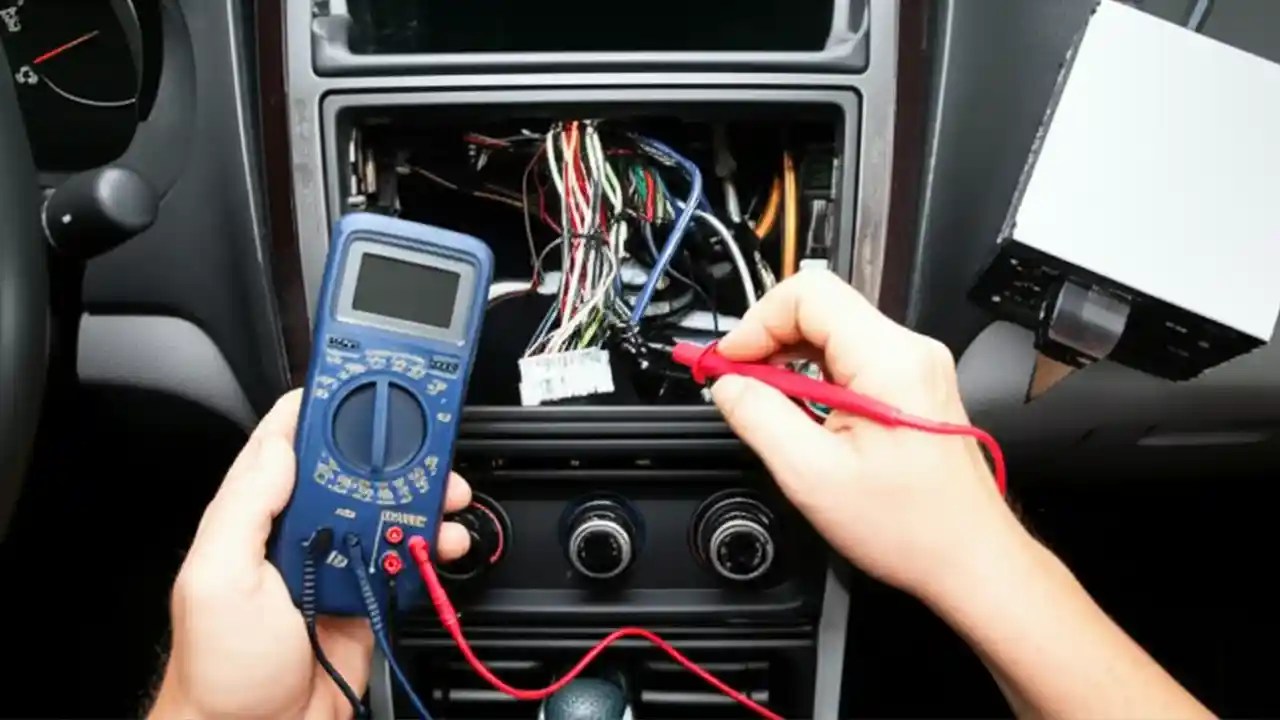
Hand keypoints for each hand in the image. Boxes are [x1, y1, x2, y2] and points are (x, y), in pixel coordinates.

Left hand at [149, 390, 473, 719]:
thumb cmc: (223, 672)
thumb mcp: (216, 580)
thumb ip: (245, 507)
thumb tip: (278, 444)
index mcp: (256, 515)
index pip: (289, 440)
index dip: (324, 404)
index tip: (362, 378)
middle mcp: (297, 530)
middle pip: (354, 467)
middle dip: (396, 449)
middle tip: (428, 440)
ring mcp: (337, 560)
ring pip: (389, 508)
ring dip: (425, 498)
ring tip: (448, 497)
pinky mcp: (369, 591)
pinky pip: (408, 556)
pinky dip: (432, 545)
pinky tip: (442, 543)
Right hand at [710, 270, 1025, 601]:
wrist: (970, 560)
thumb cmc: (913, 527)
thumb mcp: (813, 475)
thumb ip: (759, 418)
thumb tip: (728, 385)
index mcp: (891, 360)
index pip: (809, 293)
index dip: (757, 322)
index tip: (730, 361)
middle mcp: (910, 351)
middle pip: (820, 308)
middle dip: (768, 340)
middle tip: (738, 381)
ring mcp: (915, 367)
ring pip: (832, 332)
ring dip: (789, 360)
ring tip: (766, 404)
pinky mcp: (912, 386)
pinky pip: (850, 359)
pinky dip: (814, 377)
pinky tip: (800, 415)